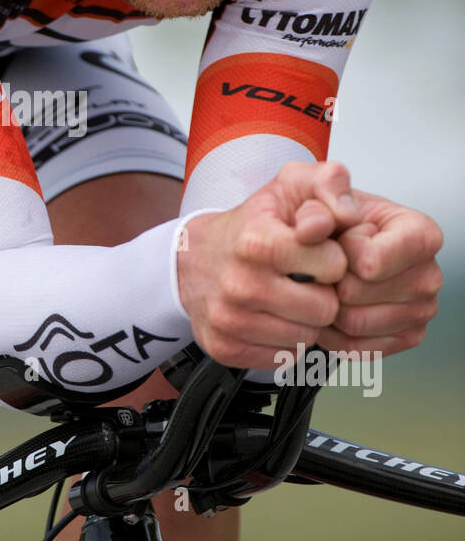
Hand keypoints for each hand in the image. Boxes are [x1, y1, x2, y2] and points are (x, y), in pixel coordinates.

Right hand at [176, 161, 361, 369]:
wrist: (194, 259)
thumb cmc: (251, 224)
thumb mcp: (289, 185)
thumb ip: (329, 183)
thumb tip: (348, 214)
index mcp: (258, 242)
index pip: (334, 266)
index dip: (332, 260)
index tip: (314, 253)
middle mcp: (240, 284)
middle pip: (324, 309)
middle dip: (323, 295)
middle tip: (305, 281)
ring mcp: (229, 321)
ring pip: (306, 338)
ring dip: (305, 321)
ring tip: (289, 298)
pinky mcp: (225, 349)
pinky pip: (283, 358)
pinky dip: (284, 340)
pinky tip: (272, 318)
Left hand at [314, 192, 442, 356]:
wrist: (324, 243)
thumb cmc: (326, 212)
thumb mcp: (315, 186)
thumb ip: (320, 191)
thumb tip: (312, 226)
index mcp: (421, 234)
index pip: (370, 262)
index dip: (341, 252)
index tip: (342, 237)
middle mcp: (430, 276)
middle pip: (357, 296)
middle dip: (329, 280)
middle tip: (328, 263)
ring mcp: (422, 311)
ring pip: (354, 325)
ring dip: (326, 307)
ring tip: (326, 283)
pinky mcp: (406, 338)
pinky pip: (356, 349)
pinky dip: (332, 333)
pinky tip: (329, 307)